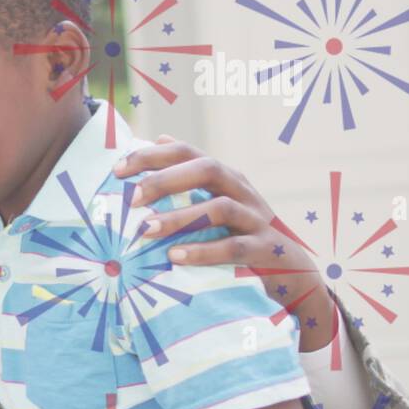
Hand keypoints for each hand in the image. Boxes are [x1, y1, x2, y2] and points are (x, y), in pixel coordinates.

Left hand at [112, 136, 333, 351]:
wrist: (291, 271)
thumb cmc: (241, 232)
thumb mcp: (216, 199)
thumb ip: (188, 174)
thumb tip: (158, 138)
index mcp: (224, 177)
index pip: (186, 152)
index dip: (151, 156)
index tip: (117, 170)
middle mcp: (241, 191)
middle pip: (207, 169)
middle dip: (165, 180)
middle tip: (133, 198)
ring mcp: (256, 219)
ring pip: (219, 208)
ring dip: (180, 217)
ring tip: (147, 230)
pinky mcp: (264, 249)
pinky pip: (234, 247)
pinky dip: (203, 251)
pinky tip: (175, 257)